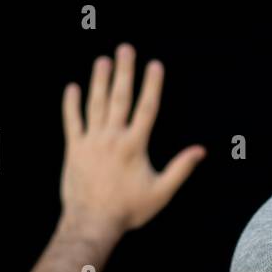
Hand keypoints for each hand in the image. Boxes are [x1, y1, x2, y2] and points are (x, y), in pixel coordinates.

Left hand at [60, 44, 205, 238]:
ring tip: (102, 60)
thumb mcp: (161, 193)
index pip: (146, 109)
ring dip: (99, 81)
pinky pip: (72, 122)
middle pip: (120, 98)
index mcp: (134, 146)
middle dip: (124, 71)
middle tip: (125, 48)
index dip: (152, 85)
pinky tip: (72, 88)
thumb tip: (201, 151)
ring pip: (95, 105)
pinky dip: (71, 105)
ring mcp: (91, 142)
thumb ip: (180, 169)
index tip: (155, 64)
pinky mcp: (74, 149)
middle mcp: (112, 138)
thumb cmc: (129, 210)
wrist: (92, 222)